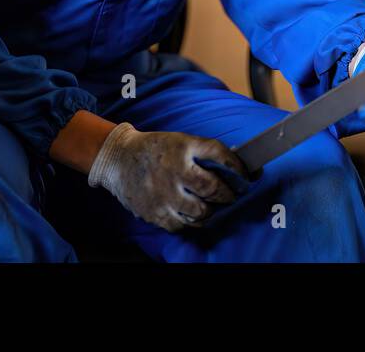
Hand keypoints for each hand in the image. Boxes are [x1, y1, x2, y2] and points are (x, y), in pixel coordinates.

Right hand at [87, 123, 250, 232]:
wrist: (118, 159)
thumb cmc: (155, 149)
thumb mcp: (179, 140)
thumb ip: (203, 152)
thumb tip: (235, 168)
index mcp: (182, 147)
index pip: (219, 155)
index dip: (237, 167)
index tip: (246, 176)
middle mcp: (174, 170)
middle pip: (213, 188)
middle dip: (227, 194)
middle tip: (231, 195)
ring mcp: (164, 194)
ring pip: (201, 212)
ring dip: (210, 210)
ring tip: (209, 205)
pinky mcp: (155, 212)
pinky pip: (182, 225)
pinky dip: (190, 220)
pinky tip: (190, 212)